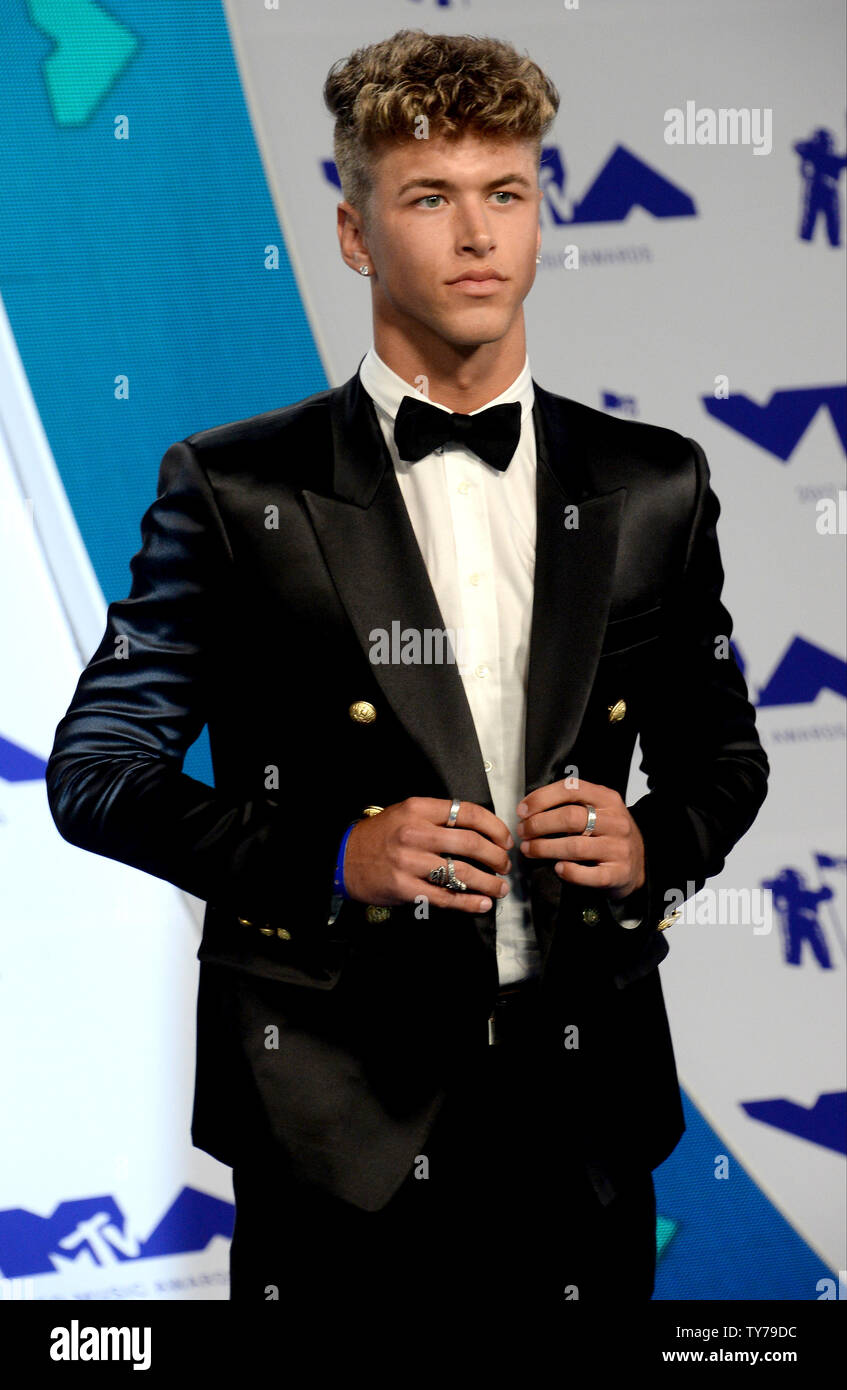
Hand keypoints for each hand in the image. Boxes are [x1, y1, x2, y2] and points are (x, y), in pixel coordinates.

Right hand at [343, 797, 512, 913]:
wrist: (343, 858)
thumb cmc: (379, 836)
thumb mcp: (405, 813)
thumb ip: (438, 817)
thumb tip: (479, 830)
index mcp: (418, 809)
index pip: (468, 813)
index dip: (494, 827)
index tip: (504, 839)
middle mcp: (415, 833)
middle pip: (471, 843)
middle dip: (496, 856)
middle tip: (504, 864)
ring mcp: (409, 862)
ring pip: (462, 872)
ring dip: (488, 882)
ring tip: (500, 887)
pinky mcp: (405, 888)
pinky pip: (445, 897)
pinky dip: (469, 902)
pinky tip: (482, 904)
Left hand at [516, 778, 644, 901]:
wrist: (641, 862)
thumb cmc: (610, 834)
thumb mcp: (598, 809)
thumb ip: (571, 804)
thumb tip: (529, 808)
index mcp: (607, 799)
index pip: (571, 789)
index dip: (542, 798)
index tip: (523, 810)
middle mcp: (615, 821)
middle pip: (570, 817)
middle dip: (539, 824)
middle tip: (523, 832)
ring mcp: (618, 848)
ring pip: (575, 846)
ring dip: (544, 848)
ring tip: (529, 849)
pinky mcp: (617, 873)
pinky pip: (588, 874)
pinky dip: (568, 872)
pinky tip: (557, 868)